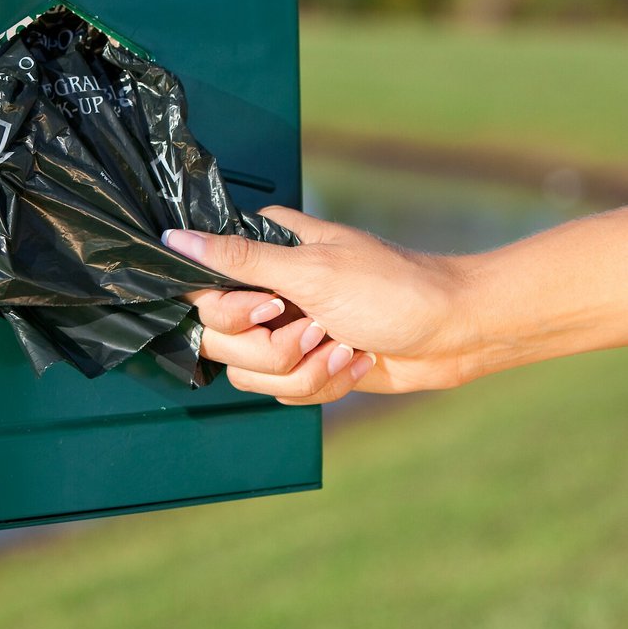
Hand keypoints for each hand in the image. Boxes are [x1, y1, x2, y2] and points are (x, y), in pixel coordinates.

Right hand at [163, 207, 474, 405]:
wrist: (454, 333)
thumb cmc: (394, 289)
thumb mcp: (313, 271)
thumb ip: (238, 259)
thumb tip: (174, 237)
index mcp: (264, 252)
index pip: (201, 290)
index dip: (231, 311)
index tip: (271, 308)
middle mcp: (266, 289)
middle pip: (221, 341)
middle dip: (276, 349)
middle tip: (319, 327)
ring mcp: (285, 329)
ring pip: (251, 374)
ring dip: (304, 370)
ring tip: (344, 346)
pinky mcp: (306, 363)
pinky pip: (283, 392)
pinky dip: (323, 383)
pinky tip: (354, 360)